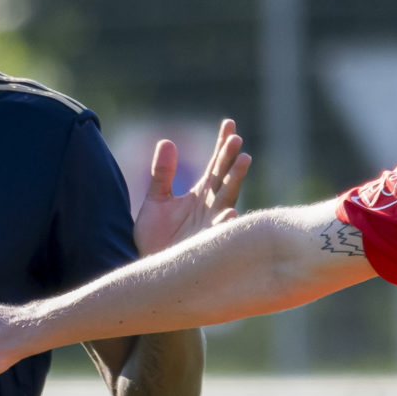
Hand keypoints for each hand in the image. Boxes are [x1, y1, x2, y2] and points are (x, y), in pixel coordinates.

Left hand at [133, 119, 249, 257]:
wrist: (153, 271)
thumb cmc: (156, 240)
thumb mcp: (156, 201)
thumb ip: (162, 174)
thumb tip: (167, 141)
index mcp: (201, 194)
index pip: (215, 164)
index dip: (222, 145)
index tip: (230, 124)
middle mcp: (212, 206)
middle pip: (224, 176)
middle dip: (230, 158)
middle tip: (236, 138)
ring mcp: (213, 224)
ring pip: (228, 197)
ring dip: (236, 179)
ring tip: (243, 160)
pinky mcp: (208, 243)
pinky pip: (221, 232)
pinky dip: (227, 223)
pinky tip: (231, 210)